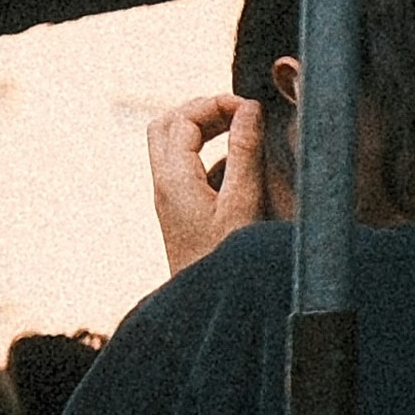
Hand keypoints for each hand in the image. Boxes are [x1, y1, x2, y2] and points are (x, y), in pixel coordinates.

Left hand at [145, 91, 271, 266]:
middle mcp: (163, 187)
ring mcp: (169, 201)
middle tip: (238, 112)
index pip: (182, 118)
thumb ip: (246, 153)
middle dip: (201, 109)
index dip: (216, 104)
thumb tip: (249, 109)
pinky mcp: (180, 214)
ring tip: (240, 128)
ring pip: (171, 146)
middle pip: (166, 126)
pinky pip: (184, 168)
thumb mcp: (243, 204)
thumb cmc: (226, 264)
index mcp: (174, 180)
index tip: (251, 109)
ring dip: (202, 129)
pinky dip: (206, 152)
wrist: (206, 311)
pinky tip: (238, 163)